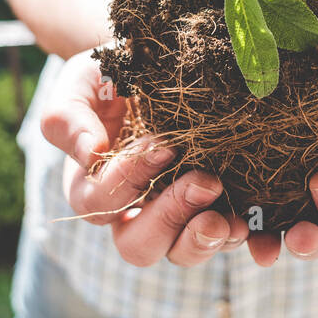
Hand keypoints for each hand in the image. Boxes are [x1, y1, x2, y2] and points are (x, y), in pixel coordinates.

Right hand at [39, 49, 281, 266]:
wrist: (153, 64)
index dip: (131, 179)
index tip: (165, 144)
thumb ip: (68, 117)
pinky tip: (249, 224)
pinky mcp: (208, 210)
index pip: (102, 202)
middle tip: (206, 182)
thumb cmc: (111, 75)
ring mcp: (171, 216)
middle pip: (138, 246)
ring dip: (204, 241)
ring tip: (229, 219)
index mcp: (91, 187)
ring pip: (179, 253)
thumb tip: (90, 155)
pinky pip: (219, 240)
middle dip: (171, 218)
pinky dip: (234, 237)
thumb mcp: (82, 82)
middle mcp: (130, 212)